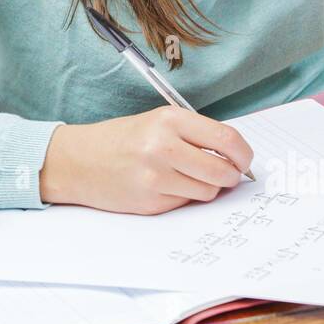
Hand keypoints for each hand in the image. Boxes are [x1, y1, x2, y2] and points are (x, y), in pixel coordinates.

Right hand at [40, 106, 252, 214]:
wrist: (79, 161)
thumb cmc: (121, 139)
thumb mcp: (157, 122)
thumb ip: (194, 135)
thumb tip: (235, 157)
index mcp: (169, 120)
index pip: (226, 140)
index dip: (244, 154)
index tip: (244, 161)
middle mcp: (163, 146)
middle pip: (222, 171)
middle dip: (231, 177)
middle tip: (228, 176)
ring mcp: (156, 177)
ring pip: (208, 191)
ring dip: (206, 188)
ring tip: (188, 178)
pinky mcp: (151, 201)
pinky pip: (186, 203)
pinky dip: (183, 197)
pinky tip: (165, 187)